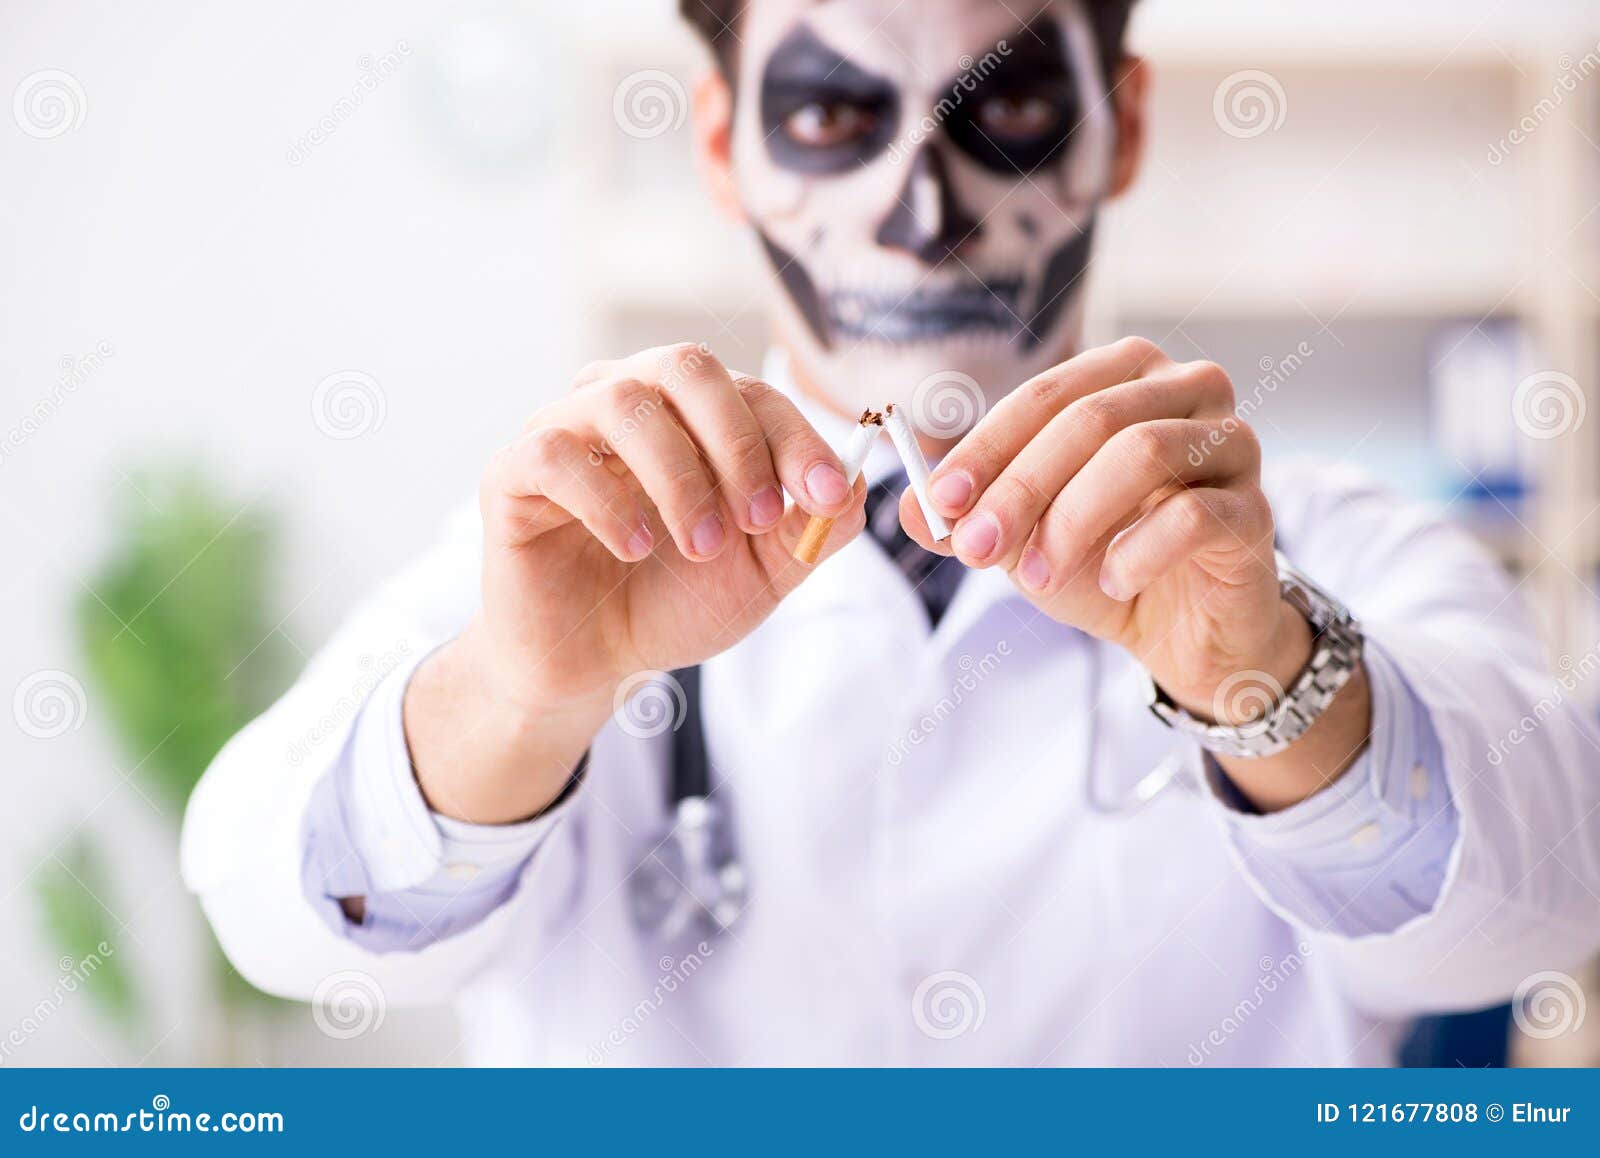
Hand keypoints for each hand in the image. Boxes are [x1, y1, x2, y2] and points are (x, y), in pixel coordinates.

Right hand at [407, 343, 862, 823]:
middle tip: (758, 519)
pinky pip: (554, 453)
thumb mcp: (762, 572)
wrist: (596, 661)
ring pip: (623, 402)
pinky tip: (634, 547)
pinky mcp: (512, 473)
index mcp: (691, 414)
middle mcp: (627, 402)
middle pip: (684, 366)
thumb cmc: (676, 599)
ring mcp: (564, 429)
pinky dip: (606, 500)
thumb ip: (810, 529)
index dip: (797, 439)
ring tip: (702, 546)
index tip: (827, 498)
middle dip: (736, 442)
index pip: (751, 392)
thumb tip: (853, 486)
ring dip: (678, 477)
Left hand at [901, 336, 1307, 723]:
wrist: (1179, 630)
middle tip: (975, 549)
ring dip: (1072, 520)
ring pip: (1142, 452)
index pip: (1044, 394)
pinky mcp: (1255, 508)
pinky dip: (1136, 551)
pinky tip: (1112, 580)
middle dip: (1021, 486)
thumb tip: (910, 505)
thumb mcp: (1021, 539)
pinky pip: (1193, 514)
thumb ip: (969, 517)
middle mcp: (1186, 389)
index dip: (987, 445)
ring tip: (1035, 576)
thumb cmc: (1101, 562)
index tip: (943, 500)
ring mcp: (1231, 443)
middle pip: (1091, 417)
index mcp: (1125, 374)